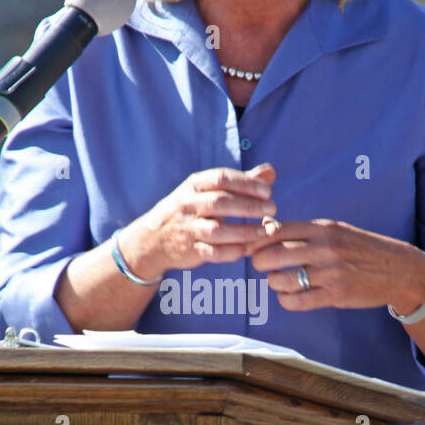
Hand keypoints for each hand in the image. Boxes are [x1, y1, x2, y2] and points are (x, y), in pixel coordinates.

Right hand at [126, 164, 277, 276]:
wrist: (152, 240)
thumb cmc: (190, 210)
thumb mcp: (208, 191)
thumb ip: (241, 182)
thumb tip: (270, 171)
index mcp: (193, 185)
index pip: (221, 178)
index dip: (247, 183)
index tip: (268, 191)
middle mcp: (188, 205)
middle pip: (221, 202)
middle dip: (249, 206)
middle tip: (272, 209)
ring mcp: (187, 229)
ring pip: (218, 230)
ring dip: (245, 231)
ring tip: (266, 230)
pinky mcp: (190, 251)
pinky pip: (213, 253)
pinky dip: (232, 252)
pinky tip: (247, 249)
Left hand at [246, 217, 424, 311]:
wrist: (396, 269)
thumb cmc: (359, 248)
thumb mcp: (334, 230)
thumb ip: (300, 230)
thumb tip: (265, 225)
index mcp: (323, 228)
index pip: (277, 230)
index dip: (257, 240)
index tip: (252, 247)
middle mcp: (325, 248)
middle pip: (274, 254)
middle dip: (260, 262)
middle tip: (262, 265)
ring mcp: (330, 273)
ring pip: (282, 279)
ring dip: (274, 282)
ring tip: (279, 281)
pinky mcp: (335, 295)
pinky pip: (297, 301)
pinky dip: (286, 300)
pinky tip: (288, 296)